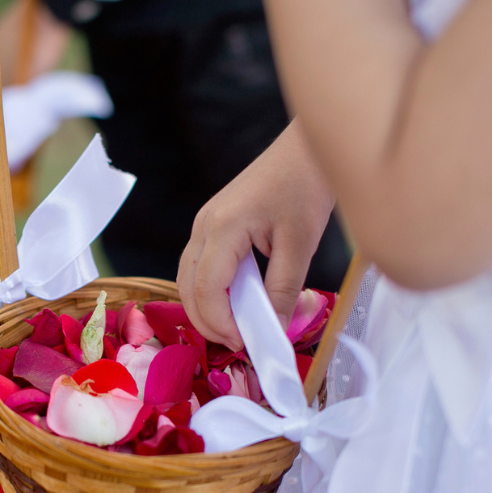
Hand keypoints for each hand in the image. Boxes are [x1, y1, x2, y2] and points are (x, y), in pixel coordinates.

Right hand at [178, 121, 335, 349]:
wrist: (304, 150)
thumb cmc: (304, 187)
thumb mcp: (300, 244)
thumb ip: (283, 289)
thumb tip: (273, 329)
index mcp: (223, 227)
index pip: (205, 289)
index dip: (220, 323)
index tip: (247, 342)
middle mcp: (203, 225)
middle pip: (186, 288)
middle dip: (208, 322)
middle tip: (241, 342)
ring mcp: (203, 223)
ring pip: (187, 278)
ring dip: (206, 308)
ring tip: (238, 327)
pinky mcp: (212, 224)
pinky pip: (200, 266)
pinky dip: (211, 291)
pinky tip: (236, 302)